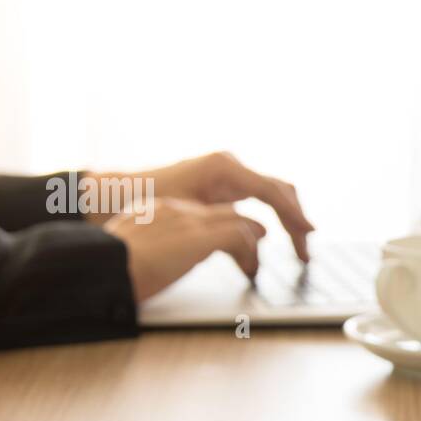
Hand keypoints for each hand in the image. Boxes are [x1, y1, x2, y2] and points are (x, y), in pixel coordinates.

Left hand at [87, 151, 312, 260]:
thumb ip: (227, 229)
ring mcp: (226, 176)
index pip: (273, 192)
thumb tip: (259, 241)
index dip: (294, 216)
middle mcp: (229, 167)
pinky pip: (255, 202)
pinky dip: (267, 222)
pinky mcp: (220, 187)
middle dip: (296, 221)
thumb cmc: (143, 202)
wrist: (111, 196)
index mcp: (223, 168)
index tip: (309, 235)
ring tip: (296, 252)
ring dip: (285, 223)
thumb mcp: (187, 217)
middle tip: (306, 253)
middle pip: (278, 192)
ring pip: (270, 197)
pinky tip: (267, 244)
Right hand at [105, 198, 266, 302]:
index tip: (226, 247)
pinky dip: (250, 253)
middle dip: (243, 233)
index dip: (218, 228)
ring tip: (253, 267)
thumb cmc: (105, 270)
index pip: (198, 212)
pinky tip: (250, 270)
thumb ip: (149, 250)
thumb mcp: (128, 253)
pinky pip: (238, 236)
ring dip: (251, 246)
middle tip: (251, 256)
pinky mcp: (198, 238)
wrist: (96, 268)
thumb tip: (161, 266)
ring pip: (237, 221)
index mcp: (153, 210)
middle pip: (223, 213)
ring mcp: (187, 222)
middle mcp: (173, 210)